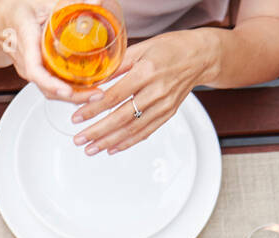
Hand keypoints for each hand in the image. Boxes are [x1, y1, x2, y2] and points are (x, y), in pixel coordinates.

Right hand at [0, 0, 88, 102]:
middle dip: (72, 96)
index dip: (51, 83)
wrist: (1, 22)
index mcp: (26, 43)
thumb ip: (70, 3)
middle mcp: (26, 63)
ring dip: (73, 97)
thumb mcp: (42, 3)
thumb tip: (96, 3)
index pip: (35, 70)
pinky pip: (51, 87)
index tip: (66, 90)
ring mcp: (30, 71)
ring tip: (96, 95)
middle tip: (96, 95)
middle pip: (47, 88)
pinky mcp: (36, 74)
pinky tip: (86, 89)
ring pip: (50, 91)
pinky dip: (68, 91)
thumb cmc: (19, 13)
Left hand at [72, 29, 218, 154]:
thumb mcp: (142, 48)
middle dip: (97, 131)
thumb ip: (118, 65)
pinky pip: (145, 132)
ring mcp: (164, 105)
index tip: (77, 117)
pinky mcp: (168, 114)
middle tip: (79, 139)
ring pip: (132, 129)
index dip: (94, 109)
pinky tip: (112, 148)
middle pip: (121, 117)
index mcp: (147, 71)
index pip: (114, 96)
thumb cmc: (171, 48)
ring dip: (109, 142)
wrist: (201, 56)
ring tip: (91, 149)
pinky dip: (128, 142)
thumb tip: (94, 81)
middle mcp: (156, 91)